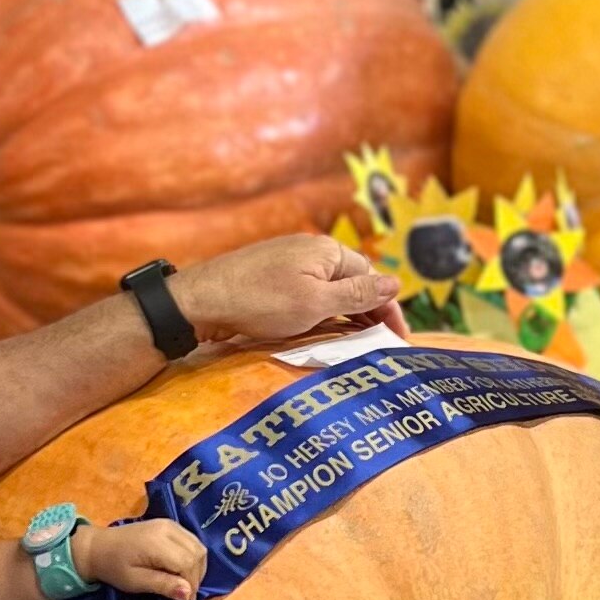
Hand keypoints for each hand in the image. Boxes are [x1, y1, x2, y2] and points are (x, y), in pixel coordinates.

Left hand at [81, 519, 205, 599]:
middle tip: (187, 594)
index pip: (188, 563)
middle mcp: (168, 529)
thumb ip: (163, 585)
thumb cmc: (113, 567)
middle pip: (197, 552)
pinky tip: (182, 569)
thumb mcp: (135, 581)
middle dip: (197, 576)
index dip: (192, 584)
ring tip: (186, 583)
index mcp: (158, 543)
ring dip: (197, 566)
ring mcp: (169, 524)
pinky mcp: (168, 524)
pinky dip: (192, 556)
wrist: (96, 546)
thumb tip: (189, 593)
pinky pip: (191, 540)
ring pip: (198, 545)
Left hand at [170, 235, 406, 349]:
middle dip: (369, 314)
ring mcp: (289, 263)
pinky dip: (321, 313)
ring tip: (354, 345)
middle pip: (353, 283)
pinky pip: (308, 294)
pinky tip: (320, 331)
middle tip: (380, 348)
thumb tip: (396, 283)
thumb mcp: (316, 303)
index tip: (399, 341)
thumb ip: (358, 294)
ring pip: (330, 290)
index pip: (372, 278)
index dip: (389, 311)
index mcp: (328, 251)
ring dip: (345, 316)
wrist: (200, 300)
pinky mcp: (271, 277)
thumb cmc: (260, 301)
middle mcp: (311, 251)